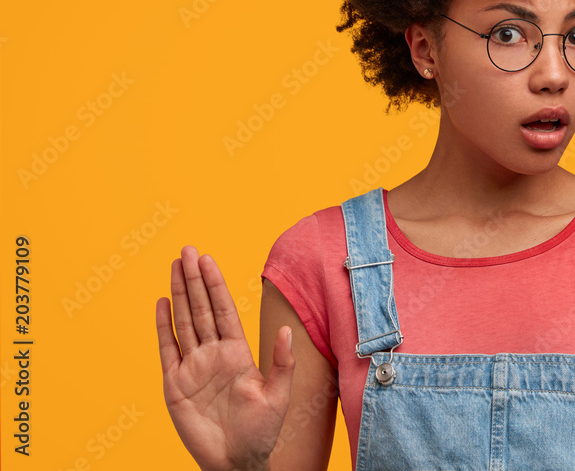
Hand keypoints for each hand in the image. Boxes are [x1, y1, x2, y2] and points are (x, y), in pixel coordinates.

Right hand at [155, 245, 294, 470]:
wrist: (237, 461)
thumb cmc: (262, 430)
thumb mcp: (278, 394)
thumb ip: (282, 362)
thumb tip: (286, 331)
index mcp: (238, 352)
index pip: (224, 310)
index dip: (215, 285)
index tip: (207, 259)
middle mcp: (214, 354)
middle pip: (201, 309)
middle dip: (194, 280)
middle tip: (186, 250)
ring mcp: (193, 367)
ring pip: (184, 322)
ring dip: (178, 294)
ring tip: (173, 266)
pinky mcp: (175, 384)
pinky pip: (168, 350)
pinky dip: (163, 326)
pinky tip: (161, 304)